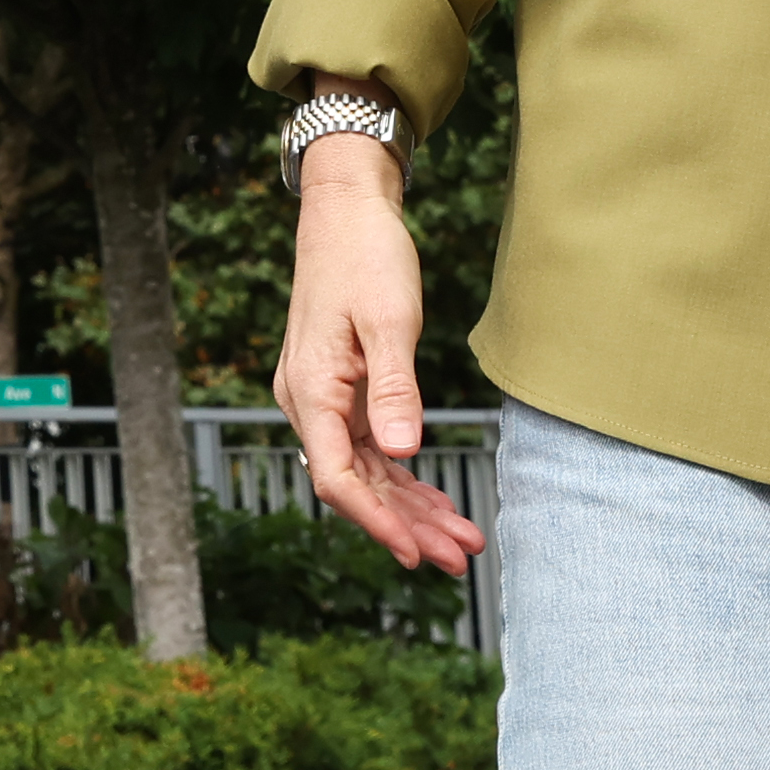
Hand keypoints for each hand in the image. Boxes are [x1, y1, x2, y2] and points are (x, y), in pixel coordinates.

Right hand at [272, 136, 484, 577]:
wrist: (345, 209)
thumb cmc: (365, 255)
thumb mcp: (388, 320)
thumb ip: (394, 388)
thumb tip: (404, 452)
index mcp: (310, 390)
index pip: (339, 479)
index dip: (379, 522)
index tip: (418, 553)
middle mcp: (309, 401)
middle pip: (356, 485)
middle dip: (407, 525)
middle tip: (459, 559)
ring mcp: (324, 397)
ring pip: (367, 470)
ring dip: (411, 506)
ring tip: (460, 537)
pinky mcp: (343, 388)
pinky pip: (371, 446)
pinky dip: (404, 475)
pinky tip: (435, 498)